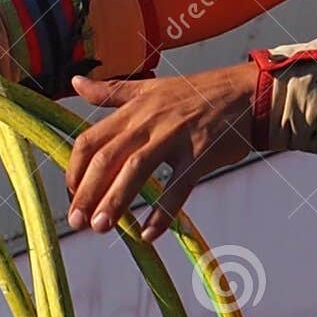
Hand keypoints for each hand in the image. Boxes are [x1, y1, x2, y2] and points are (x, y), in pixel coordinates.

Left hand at [65, 63, 255, 243]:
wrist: (245, 94)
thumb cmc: (194, 93)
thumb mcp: (148, 87)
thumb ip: (110, 91)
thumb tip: (74, 83)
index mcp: (133, 109)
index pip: (91, 140)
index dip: (75, 169)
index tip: (71, 194)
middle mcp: (149, 122)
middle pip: (108, 159)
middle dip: (87, 192)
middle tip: (77, 222)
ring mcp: (175, 138)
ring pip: (136, 171)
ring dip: (115, 201)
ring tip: (101, 227)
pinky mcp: (200, 155)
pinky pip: (177, 188)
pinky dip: (162, 213)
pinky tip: (148, 233)